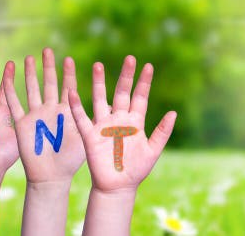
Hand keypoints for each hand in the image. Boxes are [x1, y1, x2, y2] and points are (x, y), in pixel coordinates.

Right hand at [4, 48, 84, 182]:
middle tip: (47, 50)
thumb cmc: (71, 160)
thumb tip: (110, 103)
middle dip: (47, 67)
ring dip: (29, 74)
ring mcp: (35, 115)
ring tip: (28, 58)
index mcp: (66, 111)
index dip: (67, 73)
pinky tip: (7, 75)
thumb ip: (92, 118)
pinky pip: (14, 103)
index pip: (67, 86)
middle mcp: (49, 110)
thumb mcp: (86, 135)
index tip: (68, 58)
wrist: (51, 175)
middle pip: (48, 83)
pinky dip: (10, 89)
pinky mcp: (21, 123)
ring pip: (31, 89)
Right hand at [68, 56, 176, 191]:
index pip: (140, 97)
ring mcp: (103, 125)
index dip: (144, 82)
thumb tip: (173, 112)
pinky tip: (72, 93)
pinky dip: (76, 106)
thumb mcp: (153, 151)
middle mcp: (119, 119)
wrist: (117, 186)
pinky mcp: (90, 135)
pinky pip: (81, 118)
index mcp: (135, 122)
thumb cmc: (136, 170)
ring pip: (100, 99)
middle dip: (125, 76)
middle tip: (129, 58)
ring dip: (99, 83)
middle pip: (121, 93)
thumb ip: (162, 132)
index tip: (148, 66)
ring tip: (97, 65)